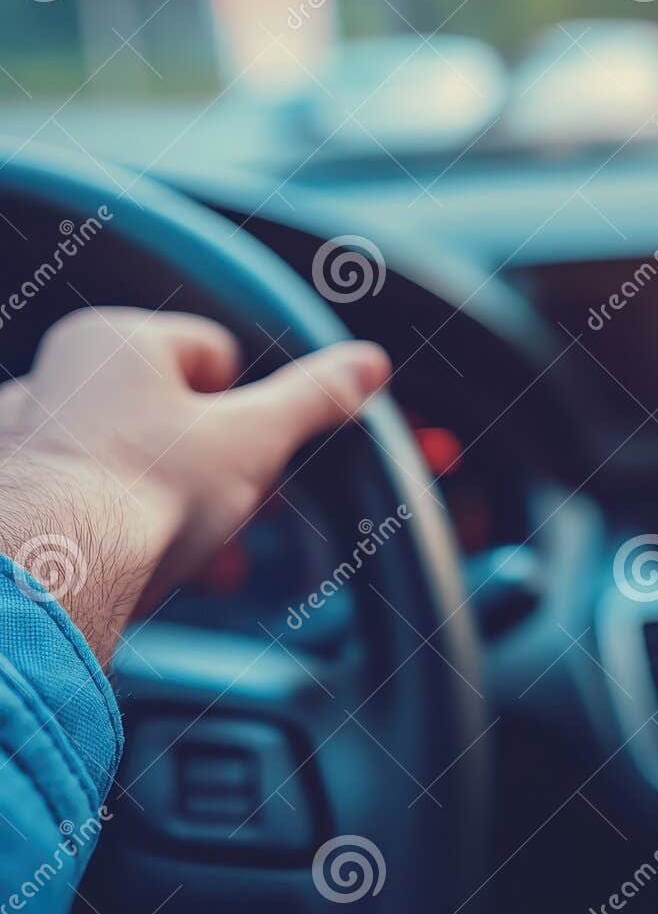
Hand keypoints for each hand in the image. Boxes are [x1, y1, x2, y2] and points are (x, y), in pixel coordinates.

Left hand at [0, 308, 390, 660]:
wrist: (47, 572)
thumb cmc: (142, 489)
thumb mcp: (255, 438)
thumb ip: (313, 397)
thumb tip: (367, 362)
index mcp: (114, 341)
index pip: (212, 354)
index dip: (248, 409)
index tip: (256, 455)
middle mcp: (54, 376)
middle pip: (170, 417)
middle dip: (217, 473)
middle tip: (239, 516)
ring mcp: (20, 442)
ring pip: (127, 468)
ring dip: (173, 510)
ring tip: (196, 558)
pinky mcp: (9, 502)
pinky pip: (83, 508)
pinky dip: (120, 536)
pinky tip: (140, 573)